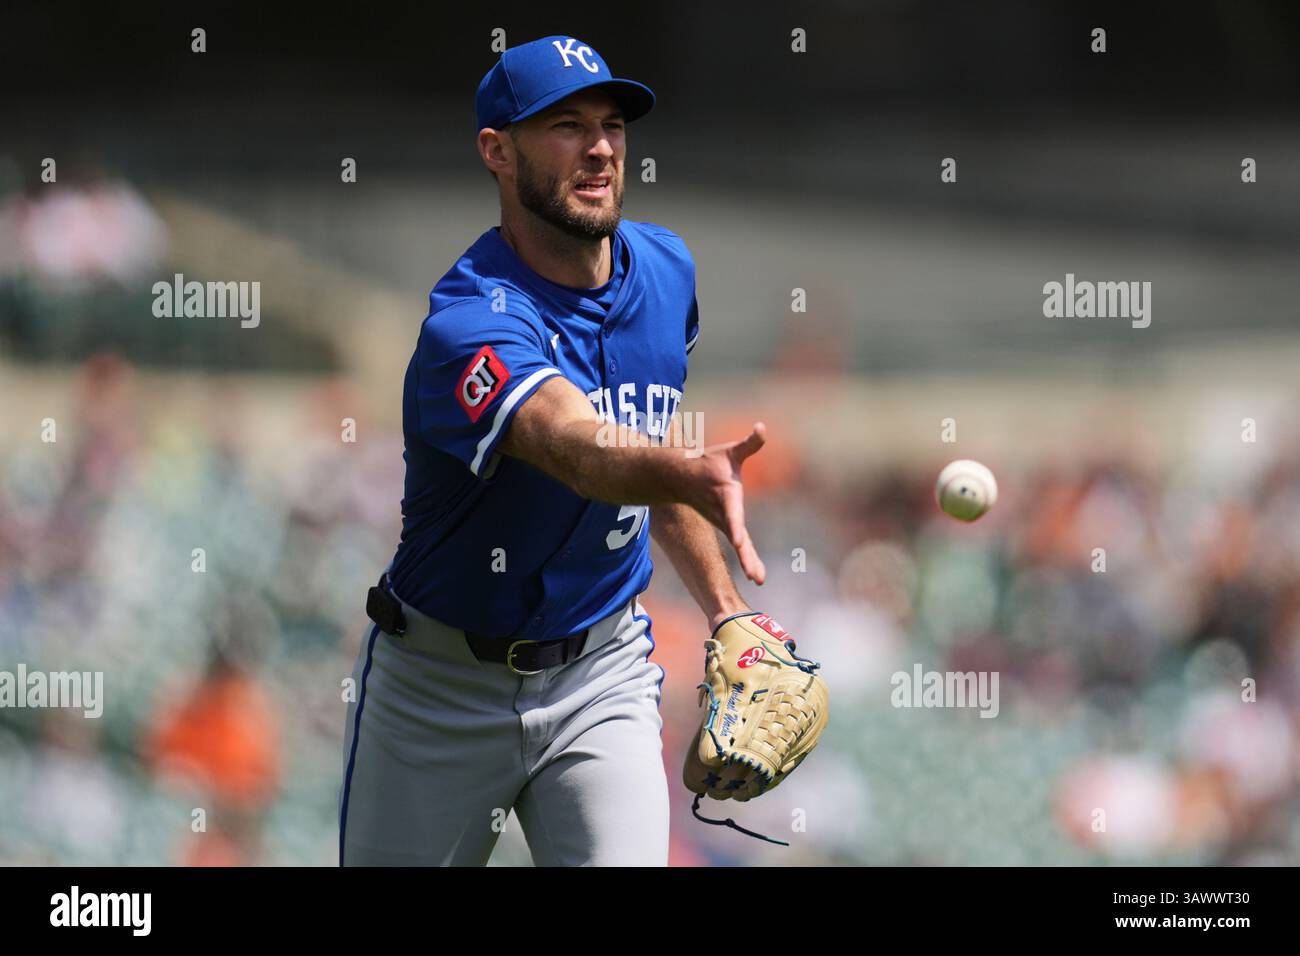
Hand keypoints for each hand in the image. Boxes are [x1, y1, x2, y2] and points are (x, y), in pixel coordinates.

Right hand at [688, 422, 766, 584]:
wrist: (682, 478)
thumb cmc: (708, 462)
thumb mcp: (730, 451)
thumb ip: (750, 444)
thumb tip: (763, 428)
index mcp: (726, 498)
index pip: (732, 515)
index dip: (735, 528)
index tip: (737, 542)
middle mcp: (725, 515)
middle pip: (738, 538)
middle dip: (746, 555)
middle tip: (755, 575)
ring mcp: (726, 523)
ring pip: (741, 547)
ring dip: (750, 563)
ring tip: (759, 579)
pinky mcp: (730, 526)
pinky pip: (743, 546)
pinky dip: (750, 560)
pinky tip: (758, 577)